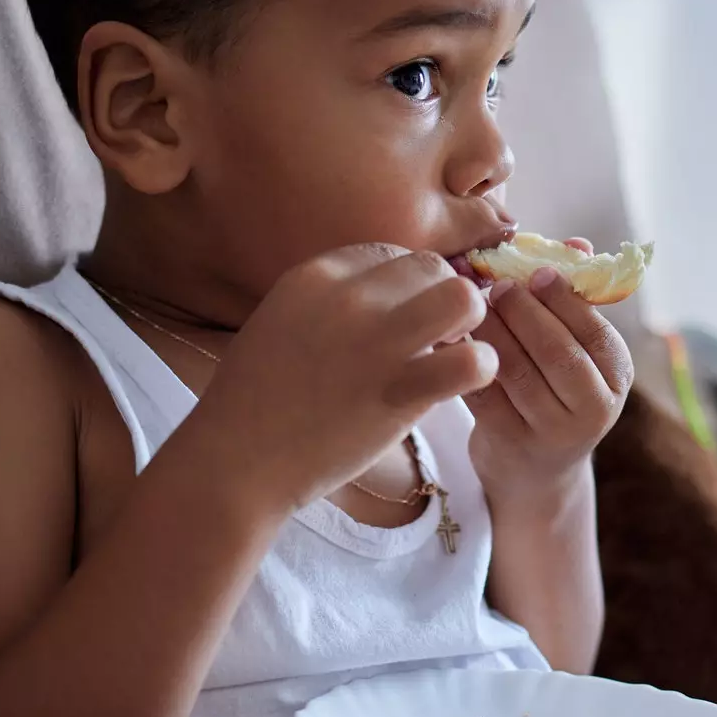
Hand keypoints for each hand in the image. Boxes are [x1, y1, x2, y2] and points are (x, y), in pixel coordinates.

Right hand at [182, 244, 495, 517]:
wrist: (236, 461)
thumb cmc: (255, 399)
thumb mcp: (282, 320)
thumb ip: (330, 301)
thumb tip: (383, 295)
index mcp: (315, 275)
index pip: (391, 255)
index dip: (405, 287)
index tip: (398, 319)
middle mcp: (349, 298)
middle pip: (432, 268)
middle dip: (441, 299)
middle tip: (433, 338)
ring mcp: (376, 343)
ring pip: (461, 297)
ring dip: (468, 322)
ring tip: (453, 350)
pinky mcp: (399, 392)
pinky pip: (470, 361)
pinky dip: (480, 367)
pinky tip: (464, 381)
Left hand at [464, 240, 633, 501]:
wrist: (535, 472)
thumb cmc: (556, 393)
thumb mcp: (578, 353)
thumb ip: (575, 298)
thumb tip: (577, 242)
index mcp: (617, 376)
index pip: (594, 330)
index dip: (561, 298)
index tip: (533, 273)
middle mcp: (594, 410)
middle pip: (557, 352)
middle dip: (522, 311)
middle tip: (495, 285)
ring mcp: (552, 432)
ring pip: (517, 371)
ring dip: (490, 331)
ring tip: (471, 306)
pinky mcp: (510, 444)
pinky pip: (484, 392)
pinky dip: (465, 359)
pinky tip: (450, 337)